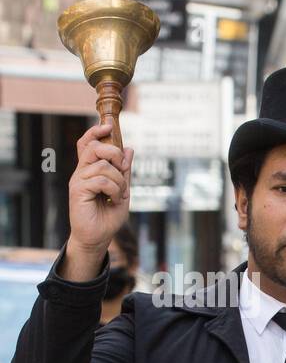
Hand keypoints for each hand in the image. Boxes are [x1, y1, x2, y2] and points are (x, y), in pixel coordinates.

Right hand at [67, 122, 132, 267]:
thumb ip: (125, 171)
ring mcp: (78, 180)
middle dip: (114, 153)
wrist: (98, 237)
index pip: (87, 144)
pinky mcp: (78, 191)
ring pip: (102, 165)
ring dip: (119, 180)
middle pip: (94, 148)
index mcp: (90, 170)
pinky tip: (115, 199)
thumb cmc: (108, 216)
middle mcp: (82, 172)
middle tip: (122, 169)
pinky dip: (114, 189)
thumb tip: (130, 148)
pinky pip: (101, 180)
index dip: (96, 132)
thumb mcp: (123, 190)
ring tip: (120, 194)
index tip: (108, 125)